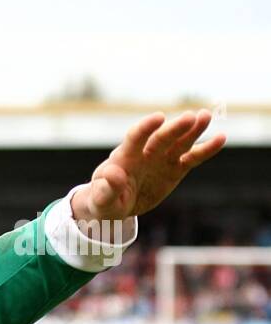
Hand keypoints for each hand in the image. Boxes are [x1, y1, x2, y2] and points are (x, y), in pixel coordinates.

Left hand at [72, 110, 225, 225]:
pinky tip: (221, 138)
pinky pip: (193, 158)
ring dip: (193, 130)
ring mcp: (162, 160)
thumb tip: (113, 173)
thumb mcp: (101, 200)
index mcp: (124, 158)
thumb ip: (106, 188)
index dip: (146, 128)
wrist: (114, 206)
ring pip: (180, 142)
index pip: (135, 138)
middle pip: (162, 138)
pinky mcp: (175, 169)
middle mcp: (145, 154)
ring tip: (206, 116)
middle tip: (191, 117)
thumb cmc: (103, 201)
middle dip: (175, 128)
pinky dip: (206, 149)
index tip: (159, 118)